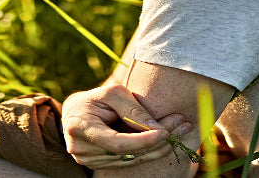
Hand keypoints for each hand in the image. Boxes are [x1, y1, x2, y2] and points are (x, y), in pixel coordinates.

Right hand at [61, 84, 191, 168]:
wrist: (76, 113)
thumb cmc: (96, 98)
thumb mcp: (113, 93)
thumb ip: (133, 110)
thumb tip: (158, 130)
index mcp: (81, 128)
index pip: (116, 143)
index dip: (142, 141)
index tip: (165, 133)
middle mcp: (82, 150)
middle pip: (128, 153)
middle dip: (158, 141)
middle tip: (183, 125)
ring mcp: (90, 161)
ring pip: (132, 159)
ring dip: (159, 147)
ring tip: (181, 128)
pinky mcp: (100, 165)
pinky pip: (130, 161)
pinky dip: (150, 151)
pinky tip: (167, 139)